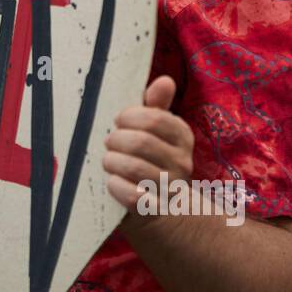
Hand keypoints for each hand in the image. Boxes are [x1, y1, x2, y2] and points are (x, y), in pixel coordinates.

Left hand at [103, 76, 193, 226]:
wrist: (165, 208)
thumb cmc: (152, 159)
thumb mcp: (157, 131)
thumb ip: (157, 105)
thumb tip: (165, 80)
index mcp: (182, 137)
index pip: (154, 118)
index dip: (128, 117)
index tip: (118, 122)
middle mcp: (182, 162)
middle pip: (141, 142)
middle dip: (116, 140)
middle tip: (109, 143)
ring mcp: (170, 187)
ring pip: (134, 168)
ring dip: (112, 162)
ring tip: (108, 161)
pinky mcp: (155, 210)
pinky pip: (132, 195)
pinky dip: (115, 186)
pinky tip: (112, 182)